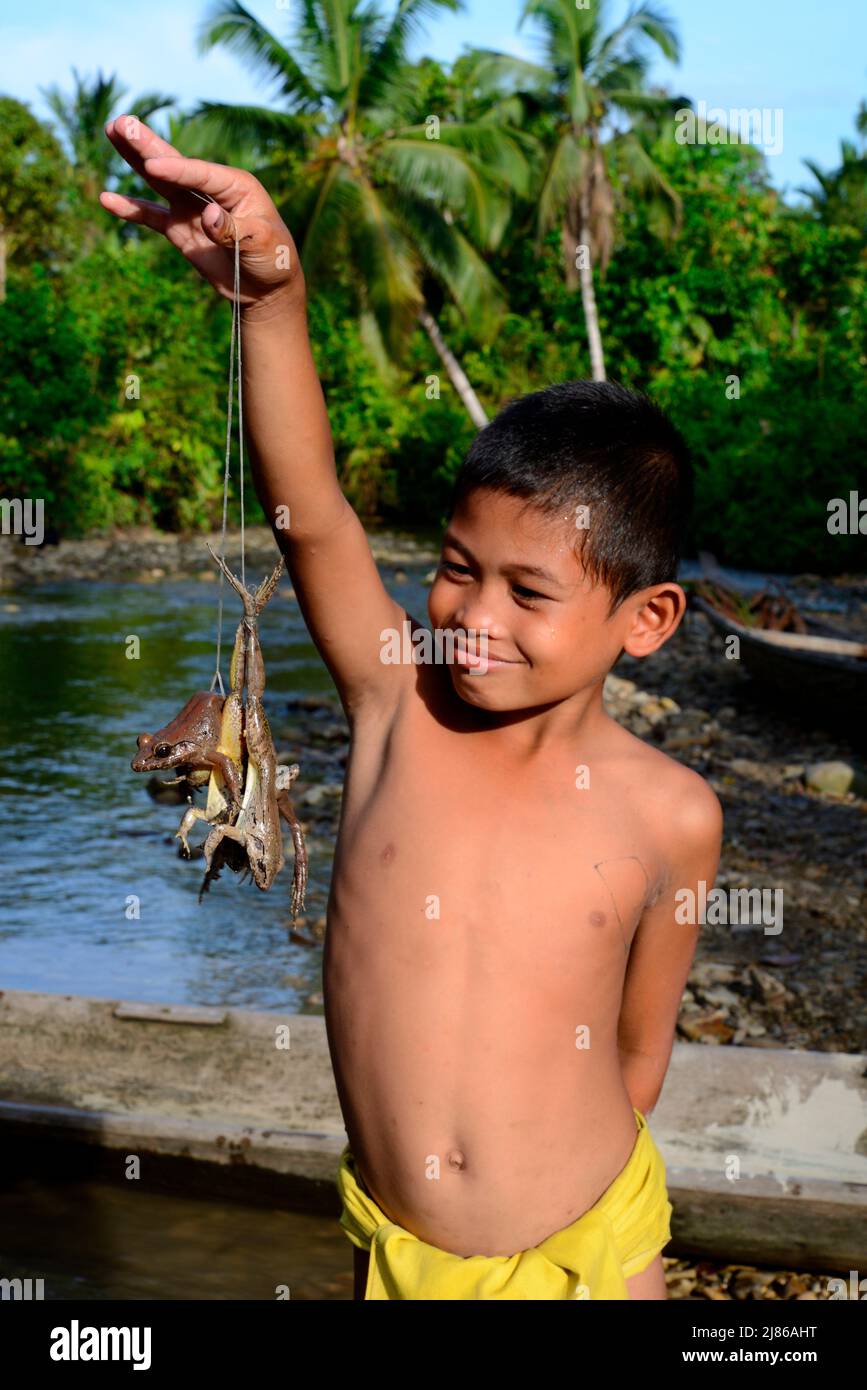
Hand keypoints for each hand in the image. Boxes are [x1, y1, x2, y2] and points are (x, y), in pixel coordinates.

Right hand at [100, 114, 303, 314]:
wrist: (266, 289)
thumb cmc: (273, 260)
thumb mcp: (261, 244)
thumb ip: (234, 230)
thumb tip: (208, 215)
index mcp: (236, 186)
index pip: (201, 174)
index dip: (177, 170)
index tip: (154, 166)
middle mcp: (211, 190)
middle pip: (175, 165)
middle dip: (148, 145)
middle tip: (121, 122)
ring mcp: (193, 208)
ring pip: (159, 181)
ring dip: (135, 159)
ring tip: (111, 131)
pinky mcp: (180, 228)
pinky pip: (151, 217)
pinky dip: (131, 209)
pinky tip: (106, 199)